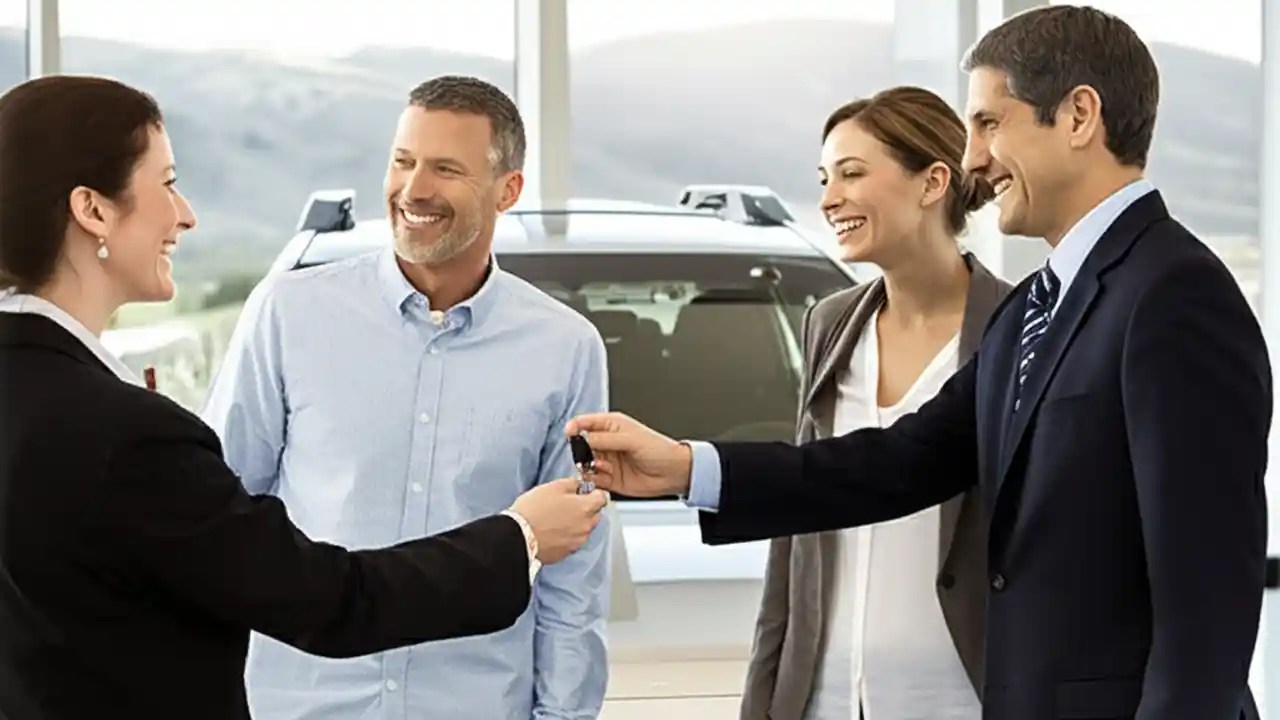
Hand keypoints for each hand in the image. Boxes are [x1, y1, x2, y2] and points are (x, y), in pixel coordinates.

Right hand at [509, 478, 608, 563]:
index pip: (602, 497)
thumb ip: (572, 484)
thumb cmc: (534, 510)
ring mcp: (577, 541)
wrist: (519, 537)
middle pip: (595, 514)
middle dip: (586, 508)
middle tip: (568, 504)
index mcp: (586, 508)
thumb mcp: (553, 487)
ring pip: (584, 529)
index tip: (586, 491)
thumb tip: (579, 484)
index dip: (594, 492)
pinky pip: (573, 541)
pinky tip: (553, 531)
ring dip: (577, 523)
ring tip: (557, 518)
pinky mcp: (567, 553)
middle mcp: (586, 526)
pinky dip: (567, 535)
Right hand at [563, 412, 692, 497]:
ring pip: (585, 463)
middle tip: (585, 456)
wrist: (673, 473)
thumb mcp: (631, 439)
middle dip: (580, 451)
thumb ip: (606, 439)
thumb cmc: (660, 450)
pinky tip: (600, 478)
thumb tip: (584, 439)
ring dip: (586, 466)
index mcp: (612, 426)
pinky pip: (593, 479)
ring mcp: (607, 461)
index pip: (586, 423)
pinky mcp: (609, 479)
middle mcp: (607, 443)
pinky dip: (591, 480)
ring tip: (598, 468)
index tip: (570, 434)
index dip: (575, 427)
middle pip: (582, 445)